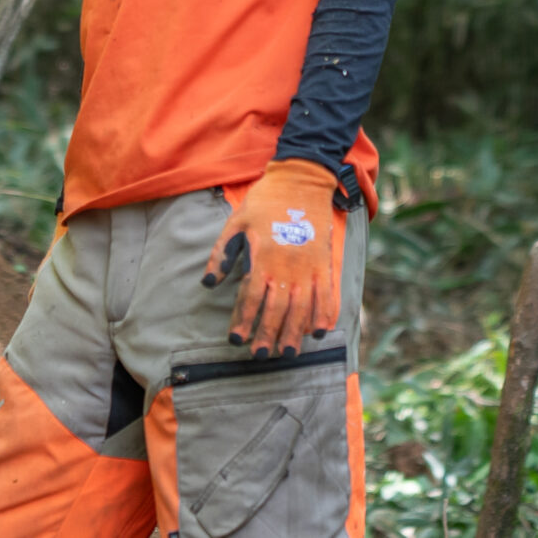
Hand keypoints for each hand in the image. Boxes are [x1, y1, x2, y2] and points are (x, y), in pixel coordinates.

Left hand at [199, 159, 342, 355]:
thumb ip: (222, 254)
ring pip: (302, 308)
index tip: (236, 340)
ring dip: (294, 333)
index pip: (251, 298)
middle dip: (267, 335)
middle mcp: (287, 268)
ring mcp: (309, 267)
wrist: (301, 181)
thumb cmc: (264, 202)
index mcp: (263, 258)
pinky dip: (325, 315)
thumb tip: (209, 282)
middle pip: (277, 310)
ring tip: (288, 353)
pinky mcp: (325, 263)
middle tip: (260, 355)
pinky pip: (327, 295)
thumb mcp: (236, 223)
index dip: (243, 321)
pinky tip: (319, 332)